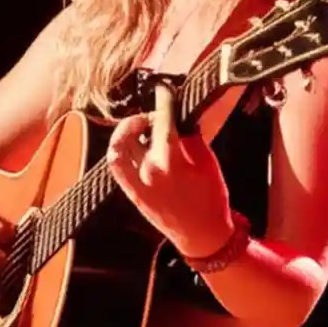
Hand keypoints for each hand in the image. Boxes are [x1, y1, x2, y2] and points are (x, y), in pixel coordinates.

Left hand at [105, 109, 233, 256]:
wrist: (202, 235)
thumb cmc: (211, 200)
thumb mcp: (207, 163)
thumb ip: (191, 138)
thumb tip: (181, 120)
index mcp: (170, 161)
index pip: (162, 121)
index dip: (163, 102)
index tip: (164, 91)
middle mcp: (148, 170)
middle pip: (139, 131)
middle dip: (149, 117)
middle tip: (159, 116)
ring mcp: (136, 182)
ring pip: (119, 146)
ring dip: (127, 130)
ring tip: (141, 127)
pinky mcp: (132, 192)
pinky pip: (116, 165)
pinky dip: (120, 149)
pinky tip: (133, 144)